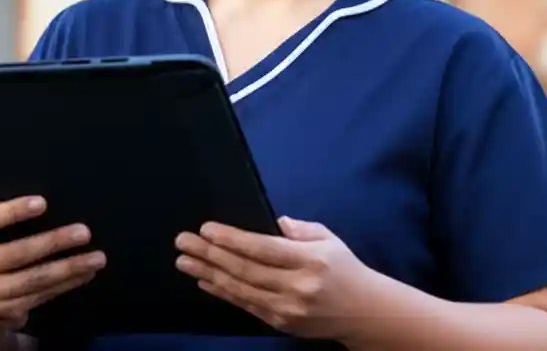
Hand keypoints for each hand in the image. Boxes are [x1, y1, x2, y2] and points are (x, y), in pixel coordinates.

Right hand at [0, 196, 105, 332]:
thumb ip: (6, 221)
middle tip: (85, 232)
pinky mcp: (4, 311)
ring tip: (97, 258)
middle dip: (54, 242)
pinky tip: (86, 273)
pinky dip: (67, 284)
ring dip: (69, 268)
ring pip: (34, 279)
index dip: (13, 211)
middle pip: (17, 253)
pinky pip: (41, 296)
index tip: (43, 202)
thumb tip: (53, 202)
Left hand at [174, 216, 378, 341]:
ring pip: (240, 289)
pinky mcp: (281, 324)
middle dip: (210, 254)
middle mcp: (297, 286)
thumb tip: (274, 222)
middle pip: (245, 269)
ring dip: (208, 274)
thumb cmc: (344, 268)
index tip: (206, 229)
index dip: (232, 240)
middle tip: (183, 242)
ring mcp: (287, 309)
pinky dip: (223, 293)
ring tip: (184, 261)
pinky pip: (246, 306)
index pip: (263, 249)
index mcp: (310, 259)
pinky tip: (205, 281)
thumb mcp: (329, 239)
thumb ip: (301, 230)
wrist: (364, 311)